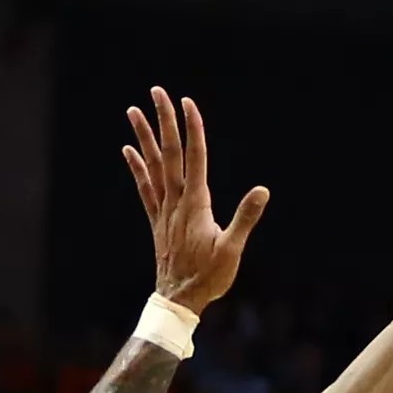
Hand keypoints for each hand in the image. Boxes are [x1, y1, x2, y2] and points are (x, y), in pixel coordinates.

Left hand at [124, 88, 270, 312]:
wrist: (179, 301)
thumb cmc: (209, 277)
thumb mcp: (232, 249)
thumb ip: (245, 218)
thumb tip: (263, 191)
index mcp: (196, 204)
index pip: (195, 157)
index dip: (192, 129)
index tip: (188, 103)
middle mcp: (176, 202)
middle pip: (169, 154)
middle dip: (164, 121)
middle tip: (157, 92)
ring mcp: (163, 211)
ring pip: (152, 166)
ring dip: (144, 138)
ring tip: (134, 111)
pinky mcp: (156, 222)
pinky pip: (144, 188)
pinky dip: (137, 168)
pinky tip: (129, 151)